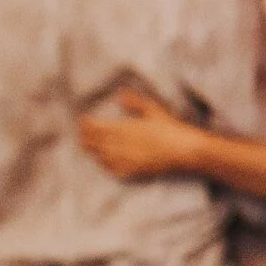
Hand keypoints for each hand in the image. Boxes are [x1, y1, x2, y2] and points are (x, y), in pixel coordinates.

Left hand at [78, 89, 206, 179]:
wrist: (185, 150)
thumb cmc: (171, 129)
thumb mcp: (155, 111)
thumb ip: (136, 103)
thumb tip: (120, 94)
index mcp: (126, 128)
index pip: (98, 127)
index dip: (87, 124)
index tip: (82, 120)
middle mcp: (123, 145)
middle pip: (96, 143)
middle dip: (86, 138)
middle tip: (81, 134)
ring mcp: (127, 159)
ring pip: (102, 156)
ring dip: (93, 151)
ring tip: (89, 146)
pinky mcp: (134, 171)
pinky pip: (113, 170)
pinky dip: (105, 165)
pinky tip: (104, 162)